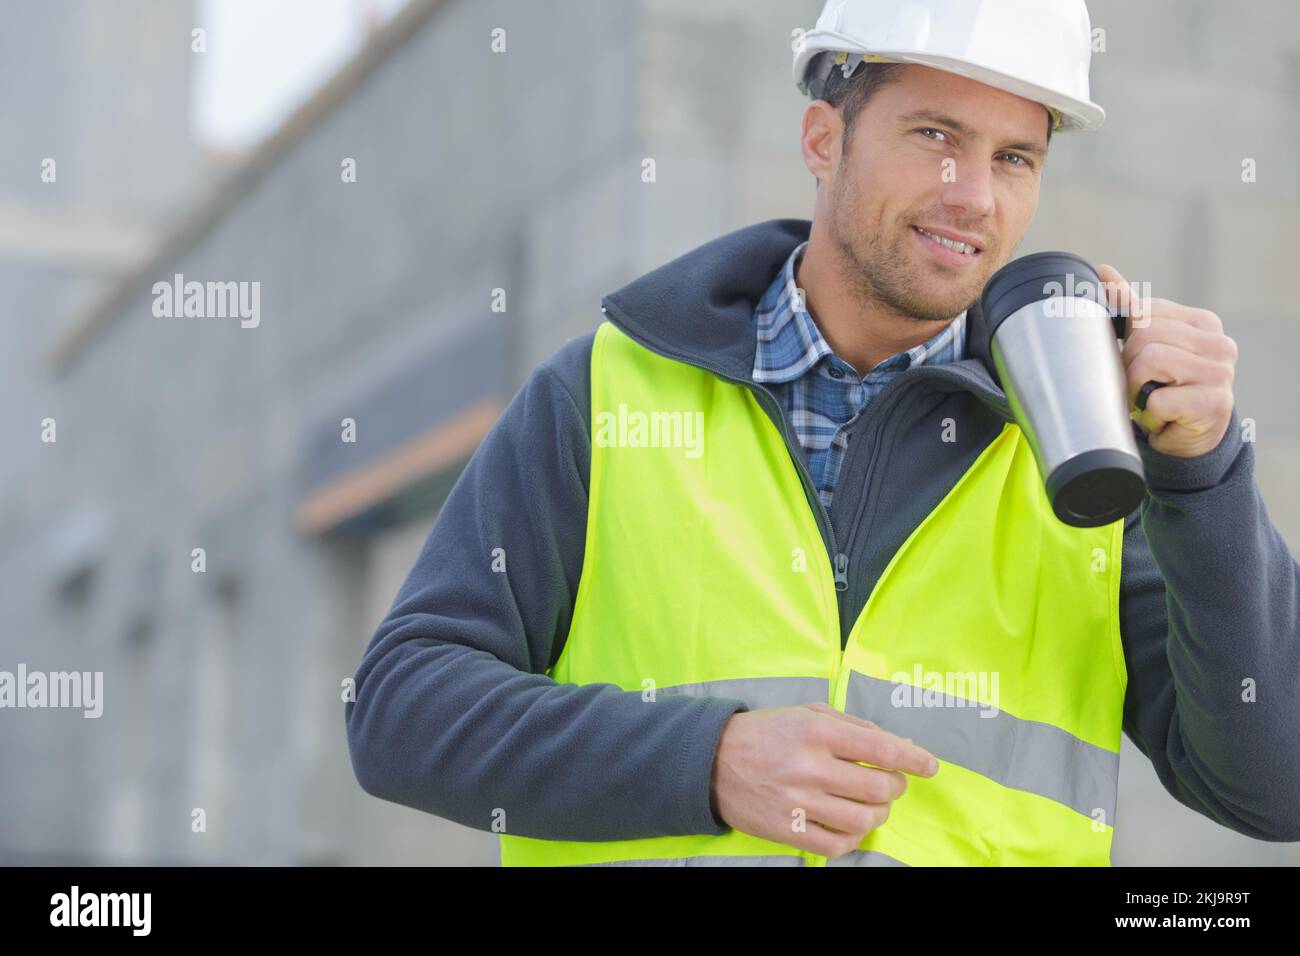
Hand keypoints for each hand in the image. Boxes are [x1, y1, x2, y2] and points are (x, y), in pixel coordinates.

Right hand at [710, 701, 938, 859]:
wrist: (712, 761)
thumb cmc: (767, 732)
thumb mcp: (808, 713)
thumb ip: (853, 726)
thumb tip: (899, 744)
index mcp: (817, 731)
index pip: (882, 750)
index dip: (914, 759)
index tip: (929, 765)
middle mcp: (809, 767)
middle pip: (879, 789)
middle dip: (896, 787)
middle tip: (892, 783)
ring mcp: (797, 802)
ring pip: (863, 820)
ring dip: (880, 814)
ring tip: (874, 805)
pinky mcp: (786, 830)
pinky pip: (836, 844)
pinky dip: (854, 837)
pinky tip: (851, 824)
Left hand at [1096, 264, 1237, 457]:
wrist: (1187, 440)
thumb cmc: (1165, 389)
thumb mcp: (1148, 346)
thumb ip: (1129, 308)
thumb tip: (1101, 270)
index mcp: (1203, 323)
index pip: (1143, 312)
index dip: (1127, 340)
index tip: (1138, 361)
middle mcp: (1219, 344)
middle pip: (1144, 335)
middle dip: (1130, 365)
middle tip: (1143, 387)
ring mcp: (1221, 373)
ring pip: (1148, 362)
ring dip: (1136, 389)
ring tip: (1151, 400)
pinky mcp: (1215, 403)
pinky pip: (1157, 399)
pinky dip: (1150, 413)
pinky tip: (1164, 418)